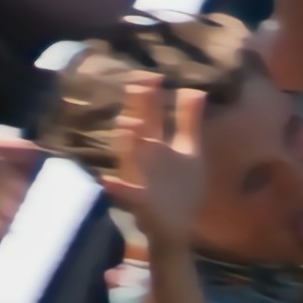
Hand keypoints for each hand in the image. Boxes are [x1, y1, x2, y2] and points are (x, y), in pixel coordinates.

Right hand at [100, 80, 211, 251]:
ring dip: (128, 143)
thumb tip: (195, 90)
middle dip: (138, 110)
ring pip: (129, 157)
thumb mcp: (189, 152)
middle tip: (137, 86)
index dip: (150, 97)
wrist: (174, 226)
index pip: (152, 115)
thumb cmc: (179, 185)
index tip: (152, 76)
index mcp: (157, 143)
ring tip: (130, 125)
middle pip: (139, 129)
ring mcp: (140, 177)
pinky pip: (126, 194)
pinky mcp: (140, 201)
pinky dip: (117, 188)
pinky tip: (108, 182)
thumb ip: (189, 121)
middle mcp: (145, 156)